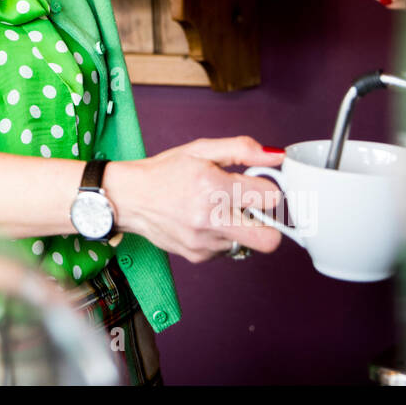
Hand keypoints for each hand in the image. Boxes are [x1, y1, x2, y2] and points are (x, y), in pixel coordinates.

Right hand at [109, 137, 285, 263]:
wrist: (128, 198)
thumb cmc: (164, 172)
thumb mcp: (201, 150)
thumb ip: (242, 149)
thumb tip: (276, 155)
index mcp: (214, 187)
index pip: (271, 197)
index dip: (268, 188)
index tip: (258, 185)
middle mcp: (211, 218)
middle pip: (270, 238)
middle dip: (270, 223)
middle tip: (255, 209)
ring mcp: (205, 241)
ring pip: (249, 244)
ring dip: (242, 227)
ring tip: (219, 210)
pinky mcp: (199, 256)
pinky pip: (228, 249)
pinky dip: (223, 236)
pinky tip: (205, 221)